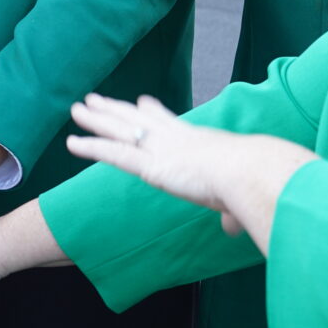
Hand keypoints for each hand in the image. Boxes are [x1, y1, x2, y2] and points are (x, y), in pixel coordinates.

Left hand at [66, 93, 315, 251]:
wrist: (252, 173)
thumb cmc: (255, 184)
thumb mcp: (242, 198)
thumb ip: (232, 213)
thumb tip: (234, 228)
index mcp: (201, 142)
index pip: (171, 123)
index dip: (153, 111)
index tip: (141, 101)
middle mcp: (177, 139)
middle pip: (139, 119)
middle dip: (116, 109)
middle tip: (97, 99)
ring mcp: (161, 148)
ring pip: (120, 128)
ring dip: (96, 118)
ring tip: (77, 108)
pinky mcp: (150, 165)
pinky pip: (112, 153)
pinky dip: (91, 147)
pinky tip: (72, 142)